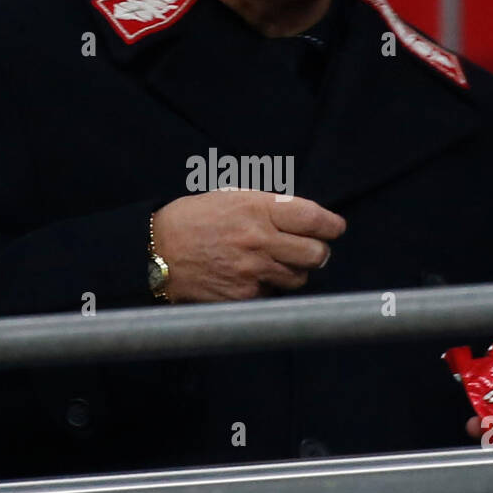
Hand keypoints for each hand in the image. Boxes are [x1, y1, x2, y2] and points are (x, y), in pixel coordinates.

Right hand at [152, 190, 346, 302]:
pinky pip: (273, 294)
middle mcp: (259, 240)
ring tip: (273, 263)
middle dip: (318, 251)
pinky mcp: (244, 295)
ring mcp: (252, 271)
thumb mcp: (230, 197)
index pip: (314, 219)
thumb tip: (303, 217)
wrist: (156, 252)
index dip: (332, 225)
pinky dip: (269, 288)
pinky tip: (251, 277)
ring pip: (298, 277)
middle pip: (316, 253)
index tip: (336, 228)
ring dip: (294, 271)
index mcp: (258, 209)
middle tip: (312, 250)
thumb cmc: (193, 219)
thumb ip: (268, 206)